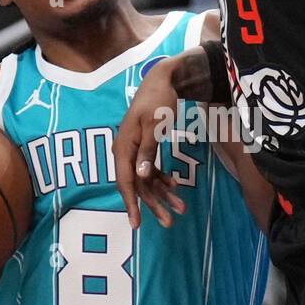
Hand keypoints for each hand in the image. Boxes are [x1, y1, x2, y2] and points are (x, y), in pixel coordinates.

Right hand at [113, 57, 188, 229]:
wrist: (162, 80)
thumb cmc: (158, 100)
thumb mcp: (155, 126)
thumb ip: (147, 152)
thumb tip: (141, 177)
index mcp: (123, 147)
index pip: (126, 182)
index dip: (131, 204)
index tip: (137, 224)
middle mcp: (126, 152)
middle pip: (138, 185)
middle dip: (153, 205)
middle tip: (169, 223)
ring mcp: (135, 151)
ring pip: (147, 180)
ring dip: (162, 195)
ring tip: (180, 209)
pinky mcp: (145, 147)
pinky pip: (151, 170)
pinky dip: (163, 180)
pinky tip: (175, 188)